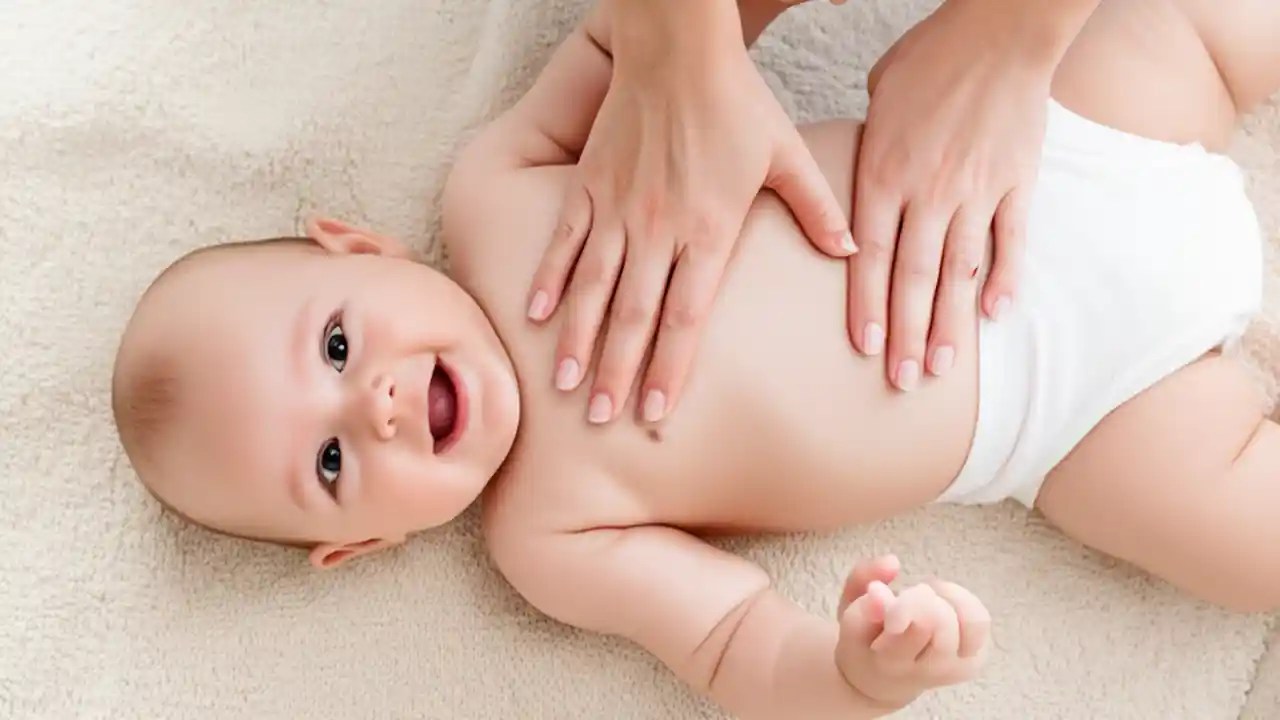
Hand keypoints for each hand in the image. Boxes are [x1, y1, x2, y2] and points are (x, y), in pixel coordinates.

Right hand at [528, 0, 852, 424]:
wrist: (678, 49)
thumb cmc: (736, 102)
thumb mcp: (788, 155)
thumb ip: (818, 210)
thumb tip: (852, 250)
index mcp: (709, 230)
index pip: (685, 318)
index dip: (670, 370)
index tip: (658, 414)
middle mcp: (658, 230)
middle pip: (634, 318)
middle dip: (618, 374)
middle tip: (603, 420)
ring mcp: (617, 209)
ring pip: (593, 289)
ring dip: (578, 340)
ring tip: (564, 386)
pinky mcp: (587, 185)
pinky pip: (563, 242)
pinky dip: (548, 279)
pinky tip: (534, 316)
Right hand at [835, 555, 990, 707]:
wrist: (881, 681)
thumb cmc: (864, 640)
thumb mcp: (848, 609)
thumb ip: (861, 579)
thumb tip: (893, 561)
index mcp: (891, 662)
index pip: (913, 626)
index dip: (902, 603)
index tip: (880, 592)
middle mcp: (928, 670)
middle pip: (942, 621)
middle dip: (921, 597)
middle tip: (903, 598)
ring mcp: (956, 668)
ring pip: (973, 621)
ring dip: (948, 598)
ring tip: (927, 599)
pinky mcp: (973, 662)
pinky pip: (981, 621)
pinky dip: (964, 603)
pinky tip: (943, 604)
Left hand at [849, 0, 1054, 389]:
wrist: (1000, 29)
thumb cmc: (929, 60)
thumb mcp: (876, 106)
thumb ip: (864, 159)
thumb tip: (855, 197)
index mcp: (884, 171)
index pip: (872, 254)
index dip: (868, 305)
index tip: (866, 349)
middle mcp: (929, 189)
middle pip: (914, 275)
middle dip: (907, 333)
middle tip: (902, 382)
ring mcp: (977, 189)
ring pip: (960, 269)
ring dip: (951, 323)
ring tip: (942, 368)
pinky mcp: (1018, 181)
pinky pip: (1012, 240)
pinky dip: (1005, 277)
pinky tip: (996, 314)